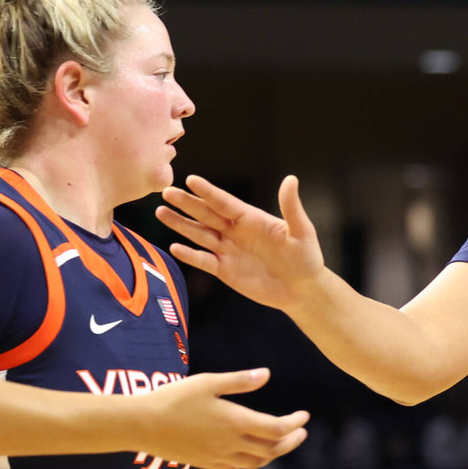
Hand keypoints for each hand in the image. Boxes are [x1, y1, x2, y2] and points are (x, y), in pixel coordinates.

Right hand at [144, 368, 307, 468]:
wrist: (142, 425)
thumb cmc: (174, 398)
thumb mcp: (208, 382)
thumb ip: (239, 381)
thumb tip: (267, 374)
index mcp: (235, 422)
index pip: (277, 429)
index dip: (295, 424)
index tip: (304, 416)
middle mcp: (230, 444)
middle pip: (272, 450)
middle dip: (291, 442)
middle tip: (301, 432)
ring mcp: (218, 457)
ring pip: (256, 463)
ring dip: (273, 454)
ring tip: (280, 442)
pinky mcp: (206, 463)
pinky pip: (236, 468)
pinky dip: (250, 462)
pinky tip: (249, 453)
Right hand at [157, 174, 326, 312]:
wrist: (302, 290)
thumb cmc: (306, 258)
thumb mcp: (301, 232)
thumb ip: (291, 207)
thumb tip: (291, 179)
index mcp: (251, 218)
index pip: (225, 202)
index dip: (208, 192)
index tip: (190, 179)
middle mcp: (235, 231)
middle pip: (206, 214)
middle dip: (187, 204)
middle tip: (166, 191)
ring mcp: (228, 250)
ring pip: (200, 234)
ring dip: (181, 224)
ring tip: (161, 212)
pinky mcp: (225, 270)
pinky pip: (204, 261)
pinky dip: (190, 255)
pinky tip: (174, 247)